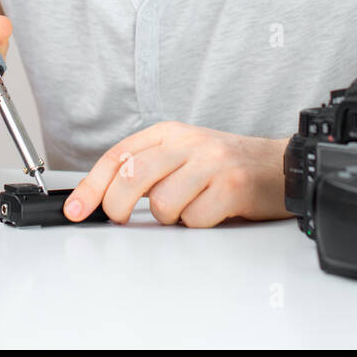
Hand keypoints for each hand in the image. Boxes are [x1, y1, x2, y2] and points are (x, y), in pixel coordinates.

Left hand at [63, 122, 291, 226]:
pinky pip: (196, 218)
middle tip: (122, 218)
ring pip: (164, 203)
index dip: (92, 185)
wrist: (279, 165)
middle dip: (118, 204)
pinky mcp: (233, 186)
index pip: (119, 156)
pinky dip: (198, 223)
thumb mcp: (181, 155)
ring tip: (188, 207)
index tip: (77, 210)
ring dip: (170, 217)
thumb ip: (146, 169)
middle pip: (133, 175)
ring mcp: (212, 162)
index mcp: (169, 132)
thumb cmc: (224, 165)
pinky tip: (211, 211)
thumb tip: (102, 198)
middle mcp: (189, 142)